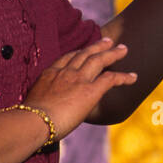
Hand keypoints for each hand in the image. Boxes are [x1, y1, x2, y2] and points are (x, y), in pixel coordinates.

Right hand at [23, 38, 137, 138]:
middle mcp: (65, 72)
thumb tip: (42, 112)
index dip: (78, 53)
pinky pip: (111, 79)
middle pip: (84, 54)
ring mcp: (78, 79)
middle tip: (108, 41)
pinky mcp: (90, 90)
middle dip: (97, 46)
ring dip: (112, 53)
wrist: (33, 121)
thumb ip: (42, 102)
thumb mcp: (33, 104)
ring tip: (123, 49)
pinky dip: (124, 77)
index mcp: (49, 74)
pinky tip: (134, 77)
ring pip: (99, 60)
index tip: (84, 50)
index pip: (66, 58)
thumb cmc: (28, 119)